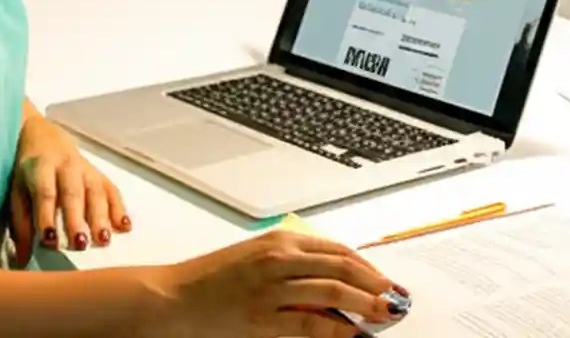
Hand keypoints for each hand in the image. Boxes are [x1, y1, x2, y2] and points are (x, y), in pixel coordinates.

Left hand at [7, 114, 130, 266]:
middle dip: (77, 219)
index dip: (47, 216)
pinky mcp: (99, 174)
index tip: (50, 241)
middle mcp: (66, 167)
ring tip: (103, 240)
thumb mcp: (17, 192)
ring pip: (96, 192)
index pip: (45, 193)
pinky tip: (125, 226)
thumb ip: (21, 225)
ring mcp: (86, 169)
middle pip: (73, 193)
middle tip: (80, 244)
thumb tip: (22, 260)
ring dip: (101, 216)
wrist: (43, 136)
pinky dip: (120, 208)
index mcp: (40, 169)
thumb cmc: (28, 172)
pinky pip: (112, 190)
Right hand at [158, 230, 408, 337]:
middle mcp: (279, 259)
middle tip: (396, 297)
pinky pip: (309, 322)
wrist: (173, 297)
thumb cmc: (213, 278)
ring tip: (385, 313)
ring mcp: (271, 289)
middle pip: (342, 267)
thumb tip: (334, 280)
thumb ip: (294, 264)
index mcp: (280, 241)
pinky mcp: (262, 319)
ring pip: (332, 292)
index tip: (385, 279)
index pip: (337, 250)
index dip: (367, 266)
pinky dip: (335, 329)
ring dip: (365, 304)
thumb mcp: (257, 258)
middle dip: (374, 283)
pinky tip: (351, 334)